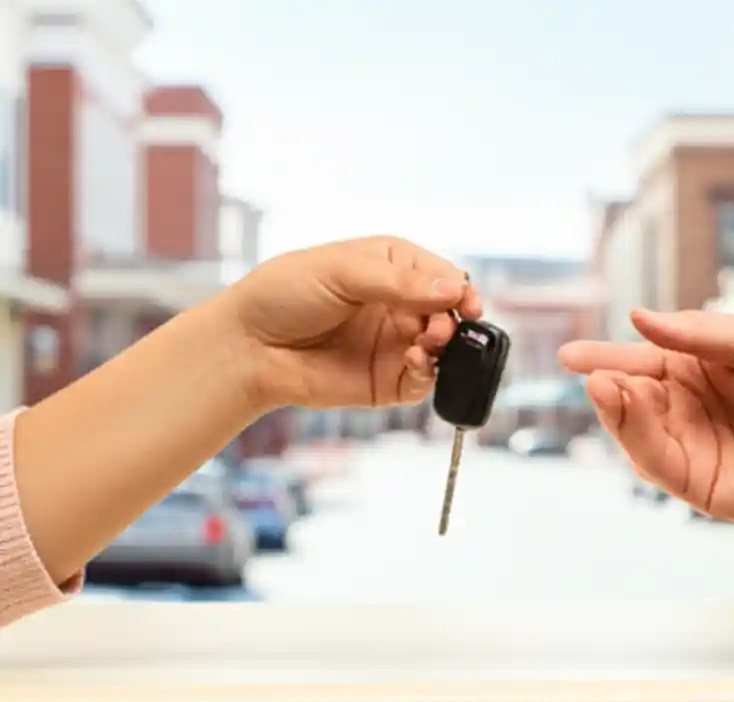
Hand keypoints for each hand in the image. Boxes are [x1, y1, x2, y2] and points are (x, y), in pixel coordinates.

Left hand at [227, 236, 481, 409]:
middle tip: (440, 326)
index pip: (441, 274)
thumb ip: (398, 282)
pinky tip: (415, 361)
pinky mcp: (387, 381)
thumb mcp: (341, 272)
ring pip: (444, 348)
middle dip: (453, 318)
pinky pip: (424, 381)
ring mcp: (395, 344)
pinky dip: (430, 373)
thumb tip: (452, 290)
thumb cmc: (283, 295)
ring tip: (427, 342)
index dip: (457, 287)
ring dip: (445, 345)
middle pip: (448, 311)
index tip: (464, 301)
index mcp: (391, 267)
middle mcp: (399, 305)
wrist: (247, 347)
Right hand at [559, 309, 733, 532]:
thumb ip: (696, 333)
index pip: (641, 362)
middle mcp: (690, 410)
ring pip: (637, 432)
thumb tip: (639, 318)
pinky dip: (638, 440)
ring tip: (604, 387)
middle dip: (607, 384)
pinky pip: (658, 463)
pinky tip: (631, 413)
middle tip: (591, 371)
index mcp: (700, 370)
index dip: (605, 358)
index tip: (570, 354)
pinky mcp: (700, 486)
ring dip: (616, 411)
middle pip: (631, 398)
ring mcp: (693, 448)